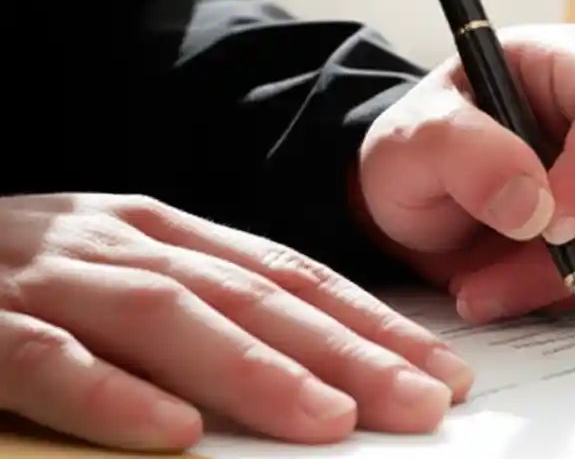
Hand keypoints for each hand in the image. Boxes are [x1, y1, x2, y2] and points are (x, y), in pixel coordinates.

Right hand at [0, 193, 472, 451]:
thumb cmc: (13, 285)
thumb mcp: (117, 283)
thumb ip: (199, 316)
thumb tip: (315, 373)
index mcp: (159, 232)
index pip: (287, 275)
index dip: (368, 321)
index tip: (440, 368)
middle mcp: (115, 243)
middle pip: (251, 295)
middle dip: (346, 349)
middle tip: (424, 402)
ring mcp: (43, 278)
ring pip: (166, 317)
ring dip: (254, 370)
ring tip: (331, 421)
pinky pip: (46, 360)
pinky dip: (111, 395)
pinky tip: (172, 435)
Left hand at [358, 24, 574, 323]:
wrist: (413, 199)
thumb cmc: (420, 147)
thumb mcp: (411, 138)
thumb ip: (462, 152)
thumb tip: (534, 206)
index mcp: (573, 64)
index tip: (545, 224)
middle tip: (494, 278)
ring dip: (562, 283)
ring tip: (483, 288)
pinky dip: (568, 299)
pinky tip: (511, 290)